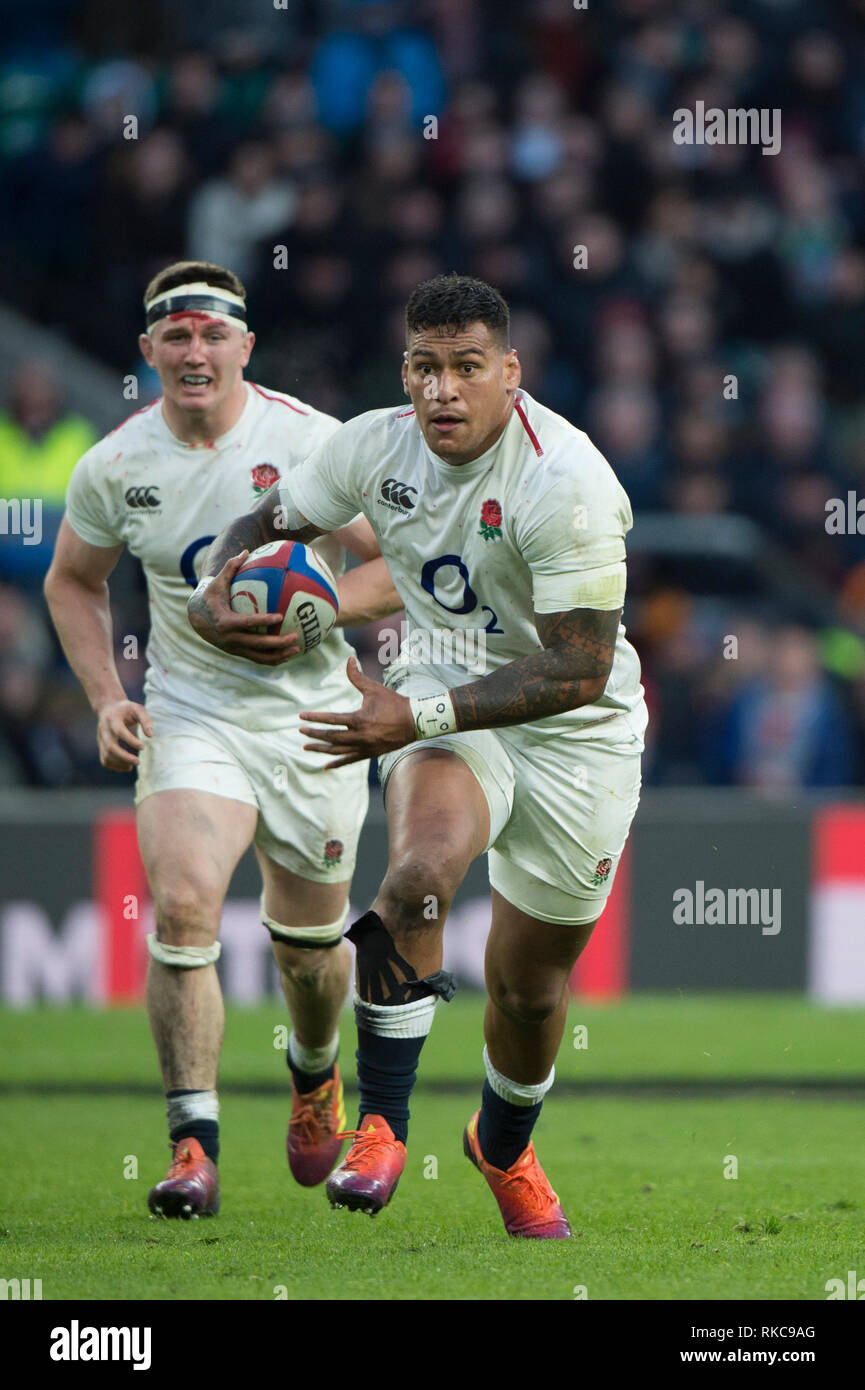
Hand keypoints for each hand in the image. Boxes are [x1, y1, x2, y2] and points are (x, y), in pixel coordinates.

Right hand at [96, 699, 153, 770]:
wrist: (108, 708)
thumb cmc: (126, 709)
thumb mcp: (137, 709)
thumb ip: (146, 720)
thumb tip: (151, 736)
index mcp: (112, 718)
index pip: (119, 731)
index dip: (130, 741)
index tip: (143, 747)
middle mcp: (104, 730)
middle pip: (110, 746)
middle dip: (124, 756)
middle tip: (138, 762)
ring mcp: (101, 739)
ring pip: (106, 755)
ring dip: (120, 763)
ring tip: (134, 764)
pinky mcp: (101, 746)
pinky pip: (104, 760)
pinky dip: (115, 766)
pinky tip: (127, 767)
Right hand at [187, 552, 300, 664]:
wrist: (196, 619)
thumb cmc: (210, 597)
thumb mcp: (216, 583)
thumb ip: (231, 567)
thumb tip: (246, 550)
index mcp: (225, 622)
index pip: (247, 622)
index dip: (263, 621)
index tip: (280, 616)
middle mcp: (231, 639)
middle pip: (257, 644)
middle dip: (277, 643)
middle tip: (296, 636)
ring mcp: (235, 649)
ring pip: (260, 657)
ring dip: (280, 655)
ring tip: (298, 649)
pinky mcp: (239, 653)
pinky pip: (259, 659)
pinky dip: (274, 658)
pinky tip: (289, 653)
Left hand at [300, 658, 415, 767]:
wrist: (415, 722)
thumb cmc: (394, 703)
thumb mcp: (374, 689)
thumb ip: (357, 676)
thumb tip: (349, 659)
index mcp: (359, 720)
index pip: (331, 719)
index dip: (314, 718)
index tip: (301, 717)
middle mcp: (360, 736)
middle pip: (331, 737)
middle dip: (314, 734)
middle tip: (301, 731)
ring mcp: (365, 747)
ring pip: (337, 751)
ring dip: (321, 750)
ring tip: (306, 748)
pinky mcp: (370, 754)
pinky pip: (349, 760)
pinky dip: (337, 763)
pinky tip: (325, 766)